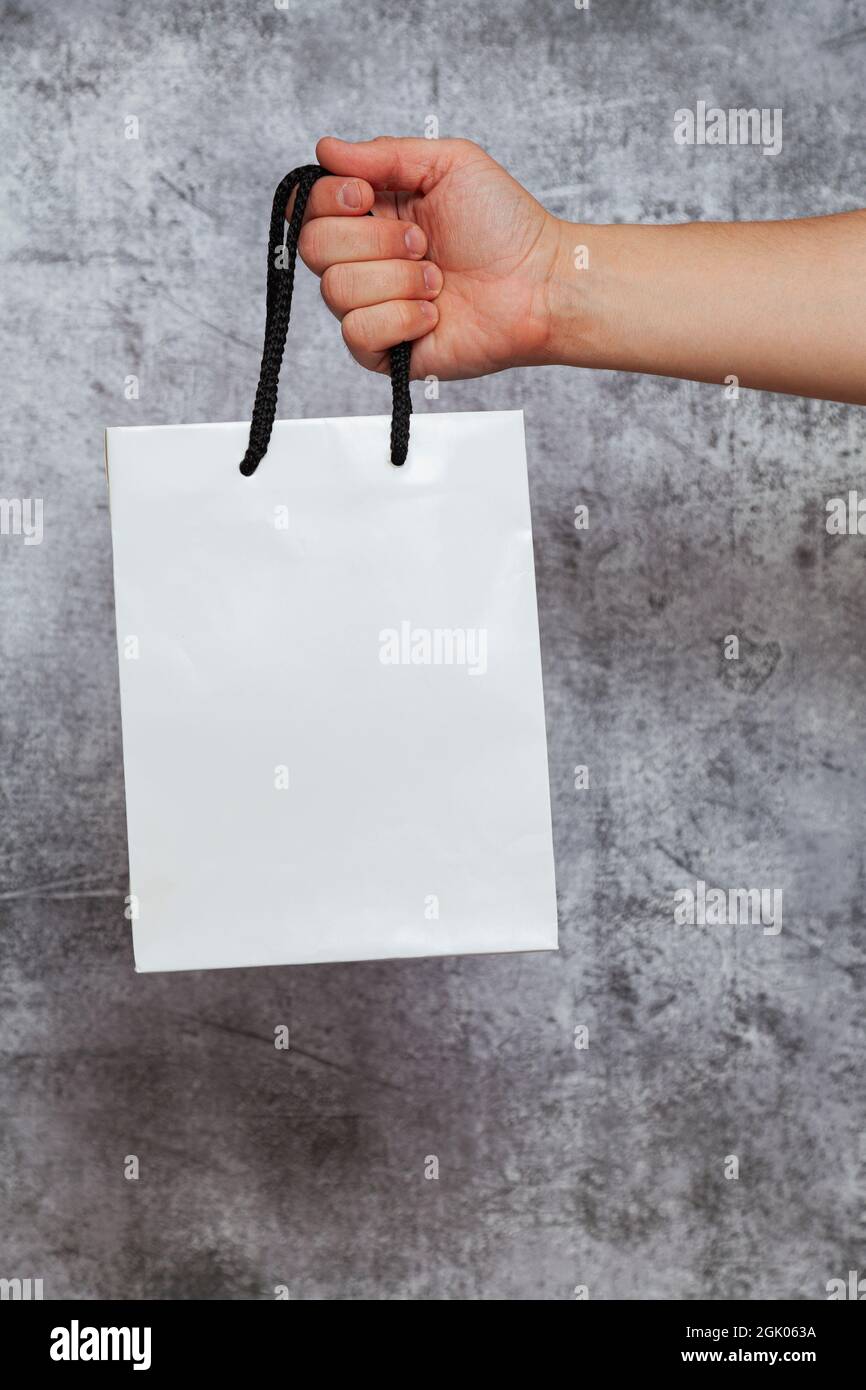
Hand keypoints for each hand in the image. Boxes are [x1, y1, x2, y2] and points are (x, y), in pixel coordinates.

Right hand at [297, 135, 563, 380]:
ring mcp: (373, 308)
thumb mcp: (448, 164)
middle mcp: (365, 261)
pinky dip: (400, 319)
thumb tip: (325, 149)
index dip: (329, 199)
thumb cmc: (505, 226)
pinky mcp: (385, 352)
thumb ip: (384, 154)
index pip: (310, 207)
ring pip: (336, 290)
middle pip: (314, 247)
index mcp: (373, 215)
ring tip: (437, 281)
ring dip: (396, 280)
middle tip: (424, 244)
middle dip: (374, 240)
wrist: (540, 284)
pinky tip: (434, 314)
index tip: (366, 195)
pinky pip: (357, 333)